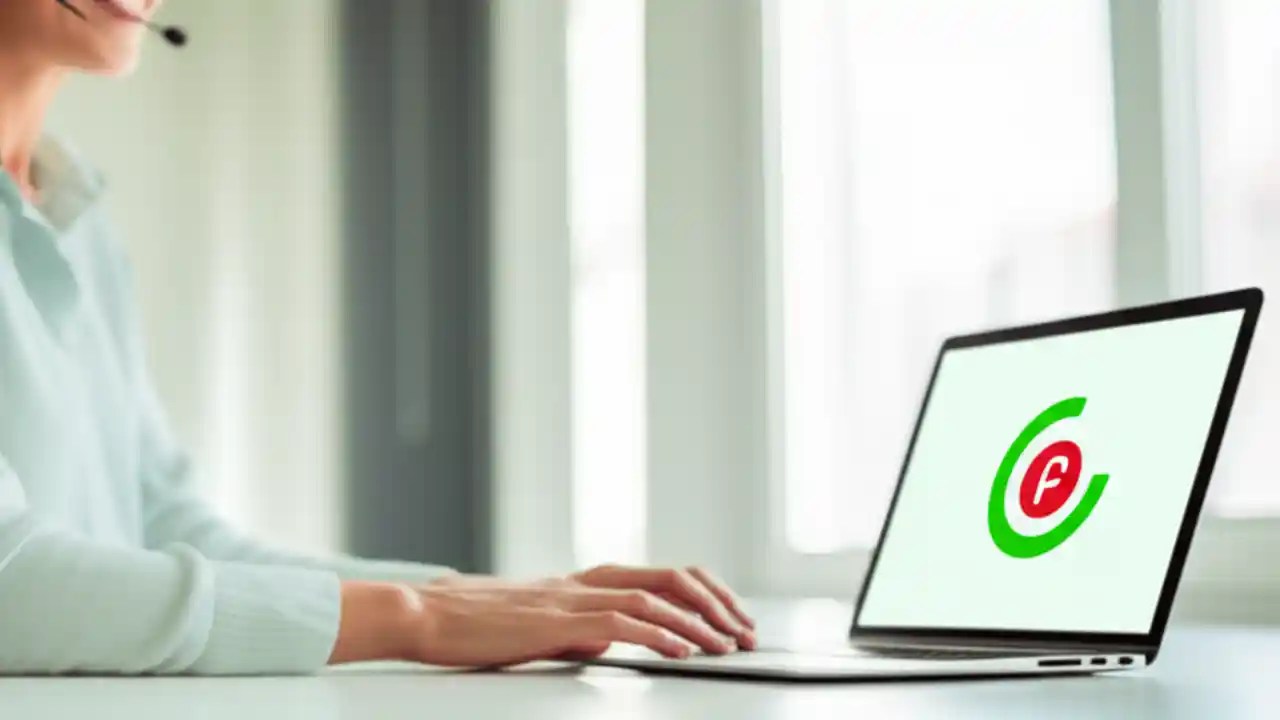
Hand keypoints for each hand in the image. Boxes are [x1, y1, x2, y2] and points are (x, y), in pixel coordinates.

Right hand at [328, 565, 755, 667]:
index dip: (704, 593)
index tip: (731, 617)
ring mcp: (573, 598)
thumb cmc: (475, 623)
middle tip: (745, 631)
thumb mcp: (540, 624)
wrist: (429, 613)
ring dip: (698, 622)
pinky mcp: (558, 621)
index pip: (662, 575)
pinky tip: (683, 650)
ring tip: (727, 644)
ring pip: (654, 597)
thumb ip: (579, 628)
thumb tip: (610, 643)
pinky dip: (659, 635)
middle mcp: (586, 581)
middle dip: (716, 604)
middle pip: (671, 577)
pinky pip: (621, 623)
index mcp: (584, 580)